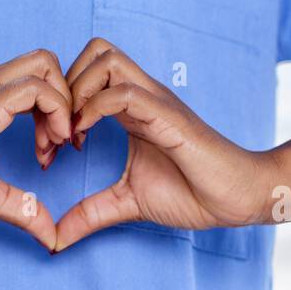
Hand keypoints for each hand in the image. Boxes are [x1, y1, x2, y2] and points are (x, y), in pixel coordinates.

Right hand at [0, 49, 72, 249]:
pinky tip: (46, 146)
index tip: (50, 152)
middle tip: (58, 143)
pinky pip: (35, 88)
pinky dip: (56, 112)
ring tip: (51, 146)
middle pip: (45, 61)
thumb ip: (21, 205)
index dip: (56, 111)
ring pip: (44, 65)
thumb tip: (50, 234)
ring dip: (63, 105)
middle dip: (66, 98)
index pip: (37, 78)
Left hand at [54, 38, 263, 251]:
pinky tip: (86, 139)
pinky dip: (94, 109)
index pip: (87, 71)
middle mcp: (142, 96)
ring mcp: (156, 102)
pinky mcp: (168, 117)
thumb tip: (56, 238)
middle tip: (56, 131)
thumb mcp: (128, 202)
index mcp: (131, 108)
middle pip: (93, 51)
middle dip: (63, 85)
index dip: (59, 100)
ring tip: (71, 133)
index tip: (50, 143)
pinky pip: (125, 93)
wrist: (240, 198)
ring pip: (106, 59)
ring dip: (77, 91)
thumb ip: (91, 213)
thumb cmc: (193, 193)